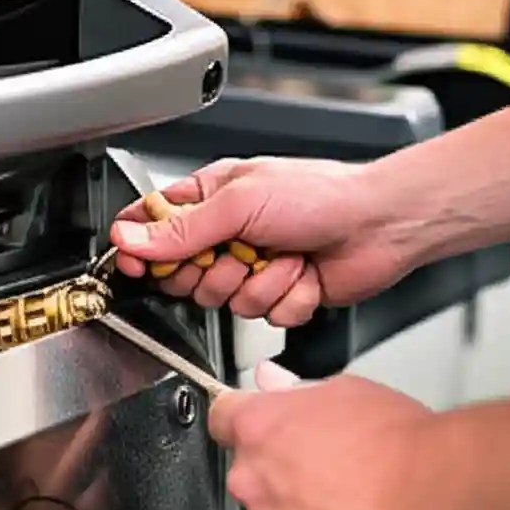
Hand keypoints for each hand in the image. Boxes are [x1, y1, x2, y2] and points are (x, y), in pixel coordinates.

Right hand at [110, 158, 414, 325]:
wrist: (379, 224)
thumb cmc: (320, 194)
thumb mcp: (239, 204)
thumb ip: (180, 229)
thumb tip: (129, 238)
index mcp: (211, 198)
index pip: (152, 225)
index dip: (139, 249)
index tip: (137, 264)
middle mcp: (228, 233)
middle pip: (181, 275)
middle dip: (210, 272)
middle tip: (234, 255)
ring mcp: (252, 266)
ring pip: (222, 301)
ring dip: (257, 283)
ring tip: (282, 257)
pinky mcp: (278, 294)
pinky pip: (261, 315)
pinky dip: (286, 297)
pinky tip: (303, 273)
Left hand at [210, 363, 443, 509]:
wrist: (437, 495)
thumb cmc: (401, 444)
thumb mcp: (345, 391)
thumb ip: (294, 391)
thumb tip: (271, 382)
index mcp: (257, 430)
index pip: (223, 420)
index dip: (245, 424)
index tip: (261, 432)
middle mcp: (253, 483)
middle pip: (251, 478)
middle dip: (280, 477)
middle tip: (328, 476)